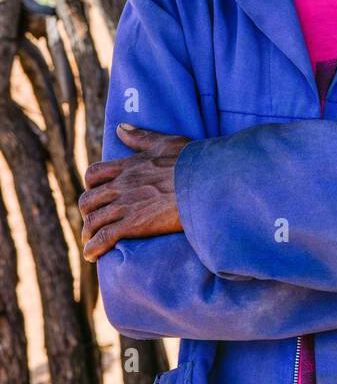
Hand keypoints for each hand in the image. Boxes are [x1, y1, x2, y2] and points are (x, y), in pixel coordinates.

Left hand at [79, 124, 189, 261]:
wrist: (202, 182)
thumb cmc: (189, 161)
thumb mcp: (165, 142)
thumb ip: (141, 137)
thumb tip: (121, 127)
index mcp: (127, 166)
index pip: (94, 174)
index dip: (91, 185)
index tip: (96, 192)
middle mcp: (120, 186)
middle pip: (88, 200)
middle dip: (88, 212)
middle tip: (95, 220)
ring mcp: (124, 206)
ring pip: (92, 221)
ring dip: (88, 233)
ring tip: (91, 242)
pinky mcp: (132, 224)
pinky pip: (103, 238)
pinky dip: (93, 248)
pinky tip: (93, 256)